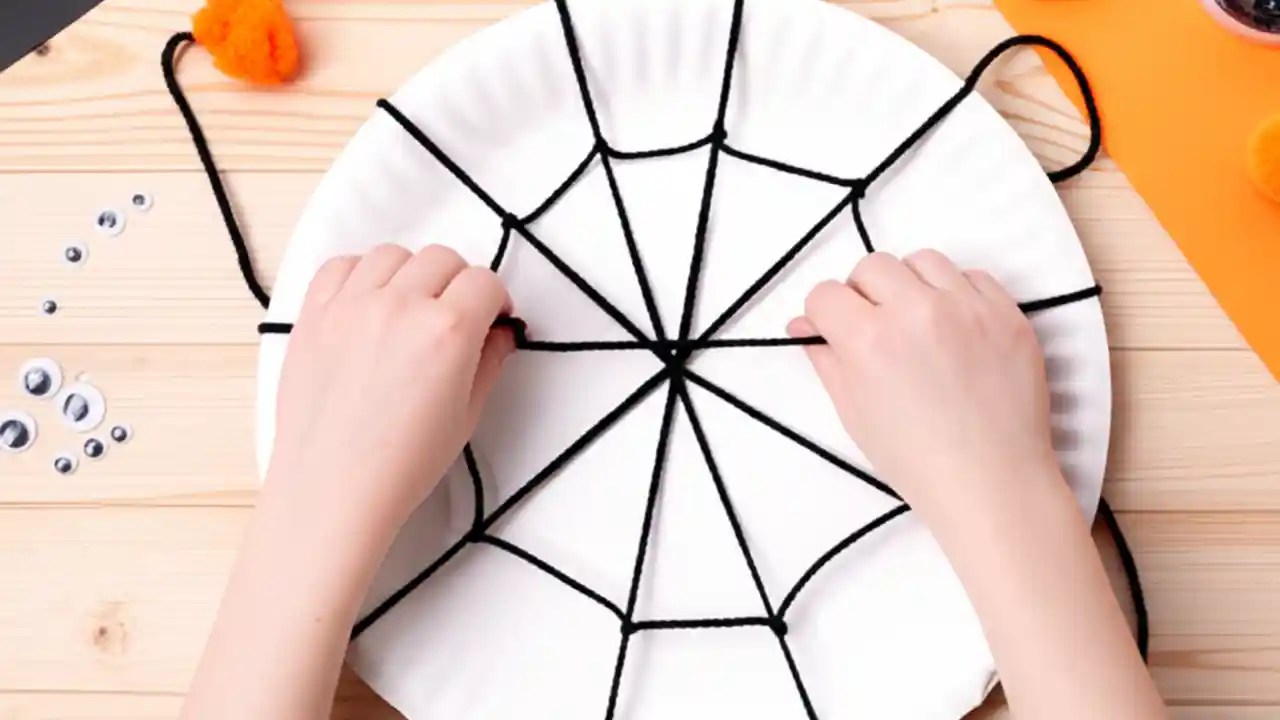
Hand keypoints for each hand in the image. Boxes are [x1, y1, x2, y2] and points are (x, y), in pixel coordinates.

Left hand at [266, 244, 514, 536]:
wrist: (333, 488)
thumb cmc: (400, 464)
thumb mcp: (466, 415)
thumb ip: (488, 362)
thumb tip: (499, 332)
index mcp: (447, 332)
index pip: (484, 282)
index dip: (495, 300)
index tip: (491, 316)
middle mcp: (399, 307)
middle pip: (442, 259)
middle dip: (458, 283)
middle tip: (455, 314)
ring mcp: (351, 306)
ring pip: (393, 254)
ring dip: (410, 273)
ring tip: (409, 307)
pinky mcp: (314, 315)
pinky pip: (341, 265)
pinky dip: (360, 274)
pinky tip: (369, 302)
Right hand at [791, 250, 1055, 516]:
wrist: (991, 482)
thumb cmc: (916, 458)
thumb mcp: (854, 412)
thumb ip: (827, 360)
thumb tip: (805, 325)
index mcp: (869, 340)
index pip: (826, 294)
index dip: (824, 314)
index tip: (835, 331)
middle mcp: (917, 313)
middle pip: (872, 266)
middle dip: (865, 293)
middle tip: (876, 328)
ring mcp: (967, 309)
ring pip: (923, 260)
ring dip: (911, 284)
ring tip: (919, 323)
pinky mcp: (1007, 314)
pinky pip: (973, 276)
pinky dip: (957, 294)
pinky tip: (956, 328)